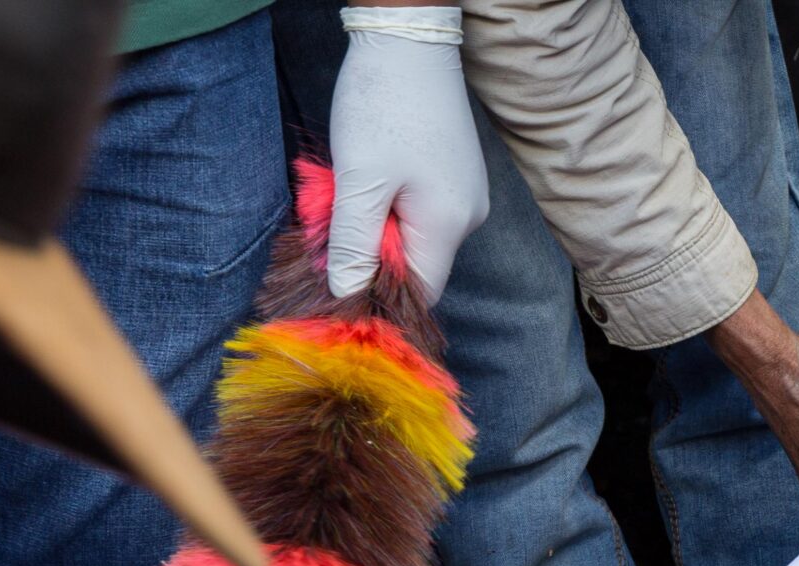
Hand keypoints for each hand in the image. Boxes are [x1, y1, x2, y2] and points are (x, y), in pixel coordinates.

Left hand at [328, 8, 490, 301]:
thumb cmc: (382, 104)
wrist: (409, 38)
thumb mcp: (358, 180)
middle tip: (331, 221)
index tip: (337, 281)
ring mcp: (465, 194)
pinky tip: (369, 175)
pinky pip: (421, 210)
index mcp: (448, 224)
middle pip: (416, 263)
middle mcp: (467, 217)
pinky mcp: (456, 175)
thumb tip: (348, 294)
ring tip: (349, 188)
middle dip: (370, 252)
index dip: (377, 294)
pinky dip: (388, 204)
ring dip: (375, 224)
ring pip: (415, 235)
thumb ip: (354, 244)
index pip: (417, 290)